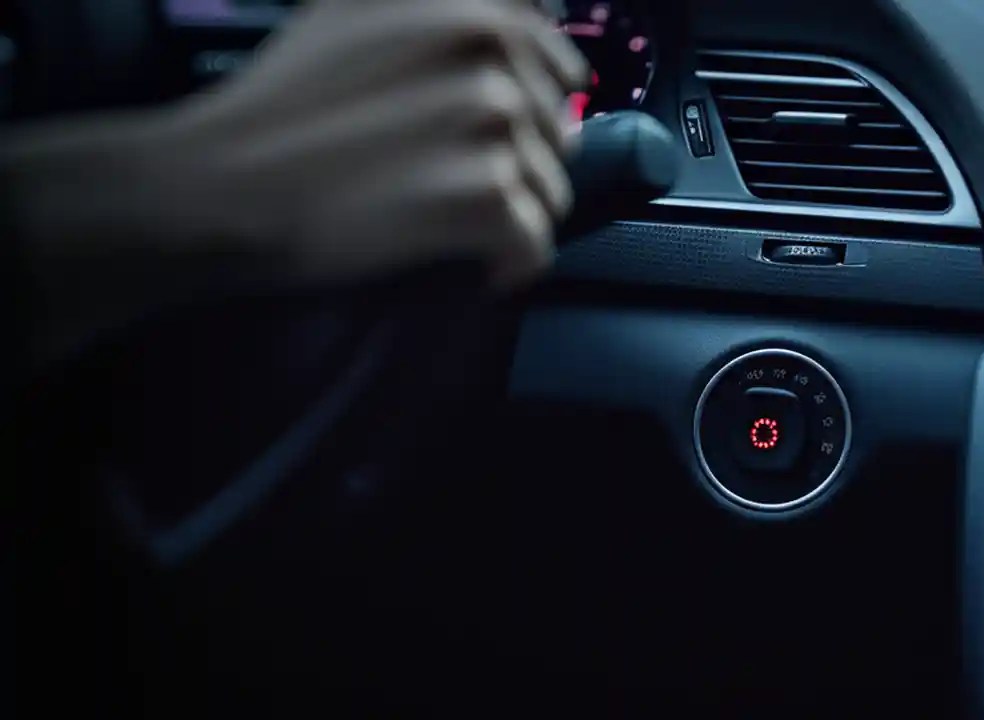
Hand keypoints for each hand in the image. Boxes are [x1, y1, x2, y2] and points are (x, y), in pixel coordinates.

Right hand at [154, 0, 587, 286]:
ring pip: (550, 185)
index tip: (505, 120)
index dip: (541, 82)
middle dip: (522, 160)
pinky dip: (510, 265)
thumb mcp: (347, 13)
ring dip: (512, 216)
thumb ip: (431, 10)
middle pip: (555, 120)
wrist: (221, 185)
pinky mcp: (485, 189)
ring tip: (450, 225)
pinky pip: (534, 241)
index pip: (545, 36)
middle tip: (458, 184)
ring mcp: (488, 115)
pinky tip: (476, 268)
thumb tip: (524, 32)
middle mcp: (481, 40)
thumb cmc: (279, 107)